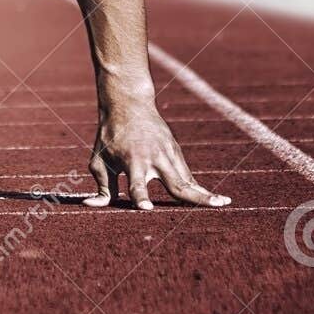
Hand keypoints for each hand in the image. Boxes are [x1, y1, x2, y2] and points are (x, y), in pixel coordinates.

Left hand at [82, 100, 230, 209]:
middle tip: (214, 206)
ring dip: (204, 192)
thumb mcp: (99, 160)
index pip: (137, 183)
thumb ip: (101, 186)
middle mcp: (154, 158)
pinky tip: (211, 198)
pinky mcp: (175, 151)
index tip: (147, 209)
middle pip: (177, 183)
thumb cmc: (109, 136)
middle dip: (195, 197)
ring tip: (223, 203)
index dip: (141, 197)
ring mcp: (168, 153)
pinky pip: (186, 174)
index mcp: (132, 161)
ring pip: (187, 179)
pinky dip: (196, 187)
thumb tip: (90, 205)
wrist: (128, 104)